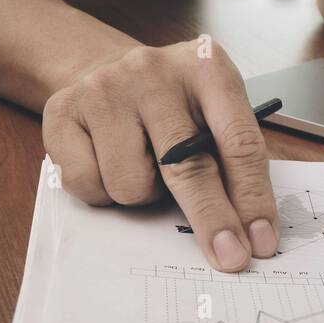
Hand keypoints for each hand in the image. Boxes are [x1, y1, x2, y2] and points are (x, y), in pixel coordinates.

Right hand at [42, 40, 277, 272]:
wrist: (104, 65)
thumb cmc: (173, 100)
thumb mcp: (214, 108)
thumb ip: (232, 155)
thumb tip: (248, 230)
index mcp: (207, 68)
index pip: (239, 142)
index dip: (252, 198)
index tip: (261, 241)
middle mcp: (155, 73)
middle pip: (188, 166)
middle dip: (212, 220)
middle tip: (230, 257)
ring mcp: (105, 89)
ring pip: (132, 185)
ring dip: (144, 195)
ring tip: (145, 165)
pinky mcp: (62, 111)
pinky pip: (87, 185)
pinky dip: (103, 191)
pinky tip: (110, 162)